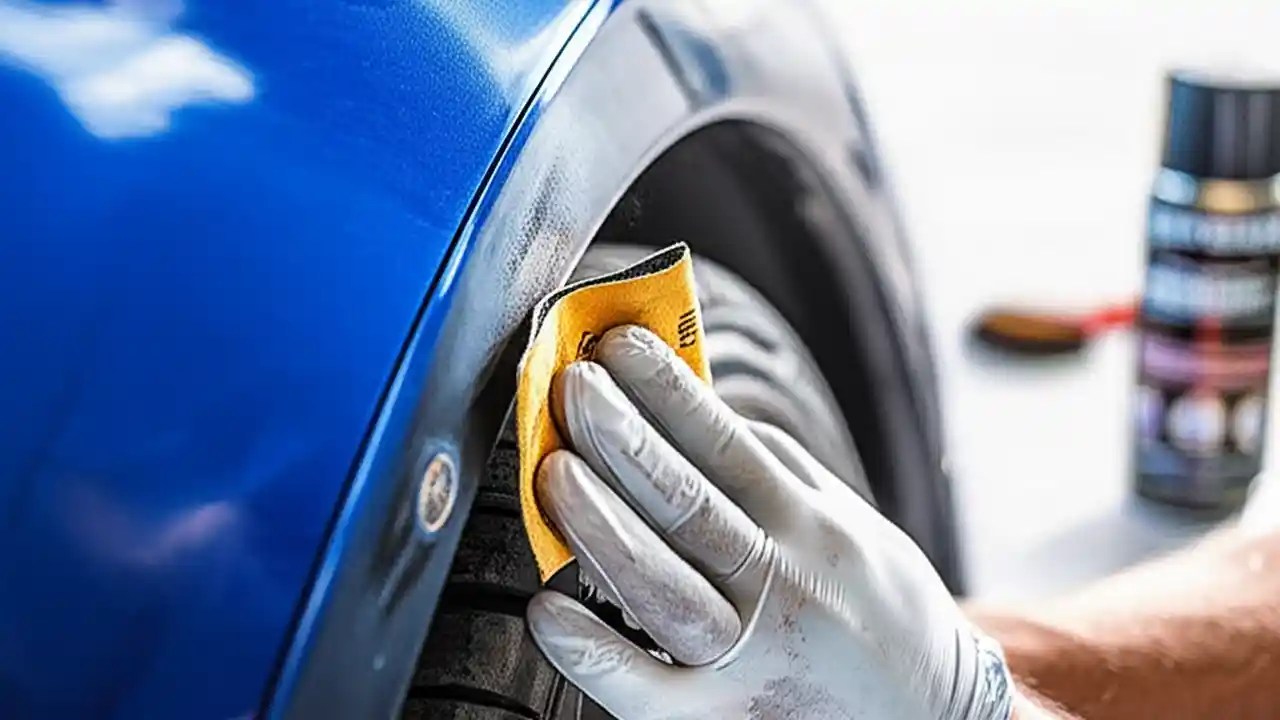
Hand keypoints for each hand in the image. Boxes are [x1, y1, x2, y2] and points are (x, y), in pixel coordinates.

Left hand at [525, 325, 1013, 719]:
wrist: (931, 715)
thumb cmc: (878, 607)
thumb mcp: (848, 522)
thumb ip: (776, 469)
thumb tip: (696, 410)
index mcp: (813, 525)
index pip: (727, 445)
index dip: (666, 392)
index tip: (617, 345)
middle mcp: (785, 585)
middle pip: (689, 504)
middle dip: (622, 438)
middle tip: (571, 387)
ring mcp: (753, 658)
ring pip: (664, 588)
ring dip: (599, 525)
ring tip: (552, 470)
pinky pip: (646, 690)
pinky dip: (593, 650)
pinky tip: (547, 610)